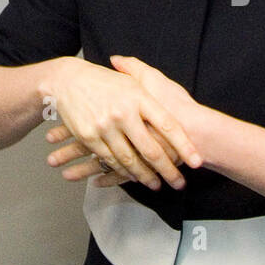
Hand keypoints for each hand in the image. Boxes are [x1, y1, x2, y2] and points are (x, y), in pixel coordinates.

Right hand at [42, 55, 202, 191]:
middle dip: (168, 170)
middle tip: (179, 183)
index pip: (168, 124)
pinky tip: (133, 177)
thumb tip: (174, 114)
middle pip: (151, 148)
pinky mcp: (90, 137)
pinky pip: (110, 160)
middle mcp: (123, 112)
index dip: (184, 145)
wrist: (68, 79)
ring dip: (146, 176)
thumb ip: (153, 95)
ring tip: (157, 185)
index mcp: (139, 96)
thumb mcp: (131, 80)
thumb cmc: (104, 81)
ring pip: (131, 160)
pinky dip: (123, 171)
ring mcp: (105, 126)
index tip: (197, 161)